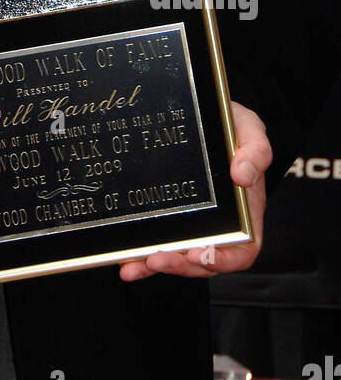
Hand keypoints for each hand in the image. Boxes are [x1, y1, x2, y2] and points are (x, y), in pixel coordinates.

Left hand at [119, 101, 269, 280]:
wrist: (202, 113)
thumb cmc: (232, 125)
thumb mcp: (250, 130)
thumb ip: (256, 151)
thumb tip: (244, 175)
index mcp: (244, 214)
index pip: (241, 251)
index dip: (222, 260)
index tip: (199, 256)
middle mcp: (218, 225)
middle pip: (203, 261)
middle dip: (179, 265)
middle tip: (156, 260)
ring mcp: (192, 224)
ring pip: (176, 257)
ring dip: (154, 266)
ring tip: (133, 266)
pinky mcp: (169, 217)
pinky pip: (157, 242)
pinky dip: (141, 258)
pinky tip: (124, 264)